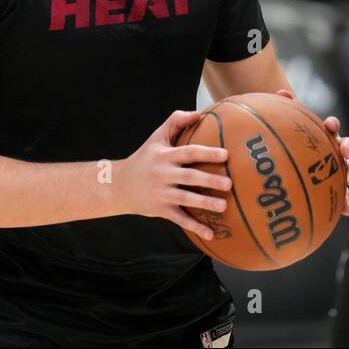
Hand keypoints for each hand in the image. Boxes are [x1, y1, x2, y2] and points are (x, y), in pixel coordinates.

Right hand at [115, 109, 232, 241]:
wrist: (119, 185)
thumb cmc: (144, 158)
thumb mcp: (156, 138)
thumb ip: (175, 121)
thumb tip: (198, 113)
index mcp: (164, 156)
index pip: (188, 152)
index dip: (206, 153)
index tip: (225, 155)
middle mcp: (163, 174)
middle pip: (189, 177)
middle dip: (209, 181)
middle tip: (229, 183)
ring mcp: (161, 194)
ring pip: (185, 199)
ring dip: (205, 203)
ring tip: (224, 206)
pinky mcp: (161, 210)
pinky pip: (180, 219)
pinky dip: (195, 227)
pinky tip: (211, 234)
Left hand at [274, 88, 348, 215]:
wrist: (292, 152)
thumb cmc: (291, 137)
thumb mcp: (288, 124)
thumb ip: (287, 108)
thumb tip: (283, 92)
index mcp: (322, 134)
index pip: (332, 128)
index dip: (333, 127)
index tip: (330, 125)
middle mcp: (332, 149)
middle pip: (344, 146)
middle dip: (346, 146)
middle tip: (343, 149)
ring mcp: (334, 166)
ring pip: (347, 168)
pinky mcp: (333, 183)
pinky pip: (340, 193)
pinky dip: (344, 202)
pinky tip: (346, 212)